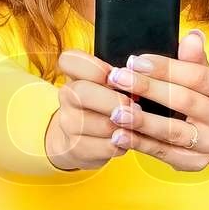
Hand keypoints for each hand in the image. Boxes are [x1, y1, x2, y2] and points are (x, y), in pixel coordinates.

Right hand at [45, 49, 131, 171]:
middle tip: (134, 105)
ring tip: (135, 123)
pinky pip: (107, 146)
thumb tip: (142, 76)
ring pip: (102, 124)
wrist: (78, 140)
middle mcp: (66, 97)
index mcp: (74, 75)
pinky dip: (124, 143)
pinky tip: (128, 139)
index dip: (92, 66)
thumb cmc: (102, 106)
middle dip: (114, 100)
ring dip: (125, 125)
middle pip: (82, 93)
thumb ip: (119, 77)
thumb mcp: (106, 86)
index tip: (111, 73)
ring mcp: (69, 125)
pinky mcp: (77, 149)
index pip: (69, 60)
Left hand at [103, 30, 208, 171]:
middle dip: (148, 88)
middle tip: (118, 79)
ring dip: (141, 120)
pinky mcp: (196, 163)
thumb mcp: (201, 74)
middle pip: (184, 101)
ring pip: (173, 131)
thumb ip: (193, 58)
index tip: (135, 61)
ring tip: (116, 111)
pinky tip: (119, 135)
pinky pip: (163, 152)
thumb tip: (193, 36)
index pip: (198, 76)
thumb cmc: (200, 96)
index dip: (165, 68)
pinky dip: (139, 143)